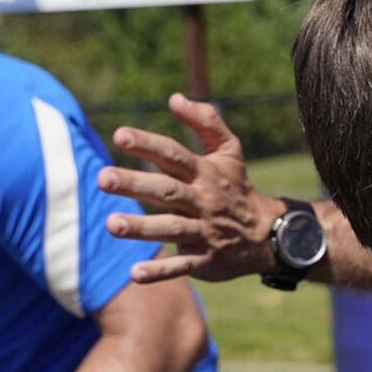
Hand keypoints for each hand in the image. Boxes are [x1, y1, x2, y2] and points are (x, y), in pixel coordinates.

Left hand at [98, 94, 285, 282]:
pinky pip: (183, 265)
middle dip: (135, 184)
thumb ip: (206, 121)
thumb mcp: (229, 151)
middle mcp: (203, 201)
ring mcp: (206, 232)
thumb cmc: (237, 187)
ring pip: (171, 228)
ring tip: (111, 224)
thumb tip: (175, 97)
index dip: (148, 145)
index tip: (120, 135)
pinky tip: (134, 274)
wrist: (268, 235)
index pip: (173, 155)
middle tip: (102, 178)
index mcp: (205, 173)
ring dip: (142, 227)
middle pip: (166, 190)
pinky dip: (161, 271)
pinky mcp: (207, 259)